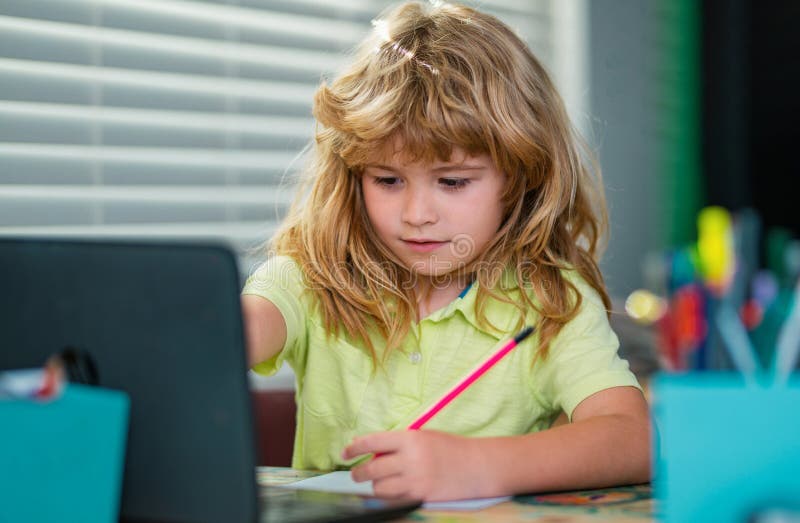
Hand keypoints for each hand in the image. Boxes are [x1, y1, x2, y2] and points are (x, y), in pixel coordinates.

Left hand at [341, 430, 487, 500]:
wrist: (477, 466)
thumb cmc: (450, 448)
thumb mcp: (424, 437)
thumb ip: (399, 443)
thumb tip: (371, 452)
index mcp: (410, 438)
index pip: (372, 441)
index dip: (354, 448)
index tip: (344, 452)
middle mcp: (410, 458)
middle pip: (371, 469)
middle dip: (359, 473)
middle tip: (356, 474)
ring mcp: (415, 479)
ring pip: (379, 488)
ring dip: (374, 486)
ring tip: (378, 483)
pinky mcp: (421, 496)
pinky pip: (393, 499)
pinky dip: (388, 496)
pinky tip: (391, 491)